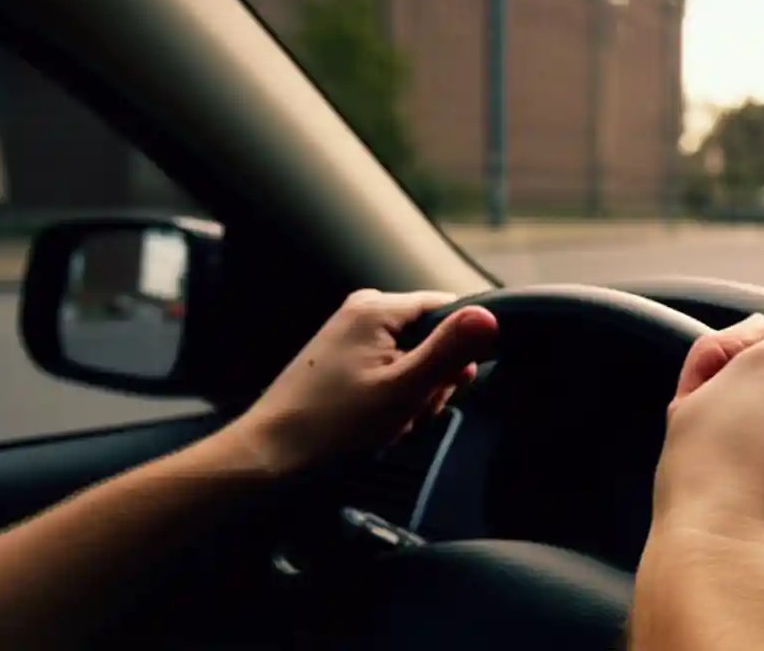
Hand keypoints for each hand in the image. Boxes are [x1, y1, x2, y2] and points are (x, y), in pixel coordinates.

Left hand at [220, 290, 497, 476]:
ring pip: (414, 360)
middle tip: (407, 411)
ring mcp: (351, 334)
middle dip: (431, 381)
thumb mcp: (403, 389)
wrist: (271, 456)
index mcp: (377, 307)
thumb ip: (449, 350)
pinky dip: (392, 399)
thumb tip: (491, 316)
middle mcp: (363, 311)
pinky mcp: (344, 358)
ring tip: (388, 420)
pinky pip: (391, 371)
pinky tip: (375, 422)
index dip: (458, 352)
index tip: (444, 386)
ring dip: (412, 396)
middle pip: (433, 338)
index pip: (450, 310)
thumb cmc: (332, 425)